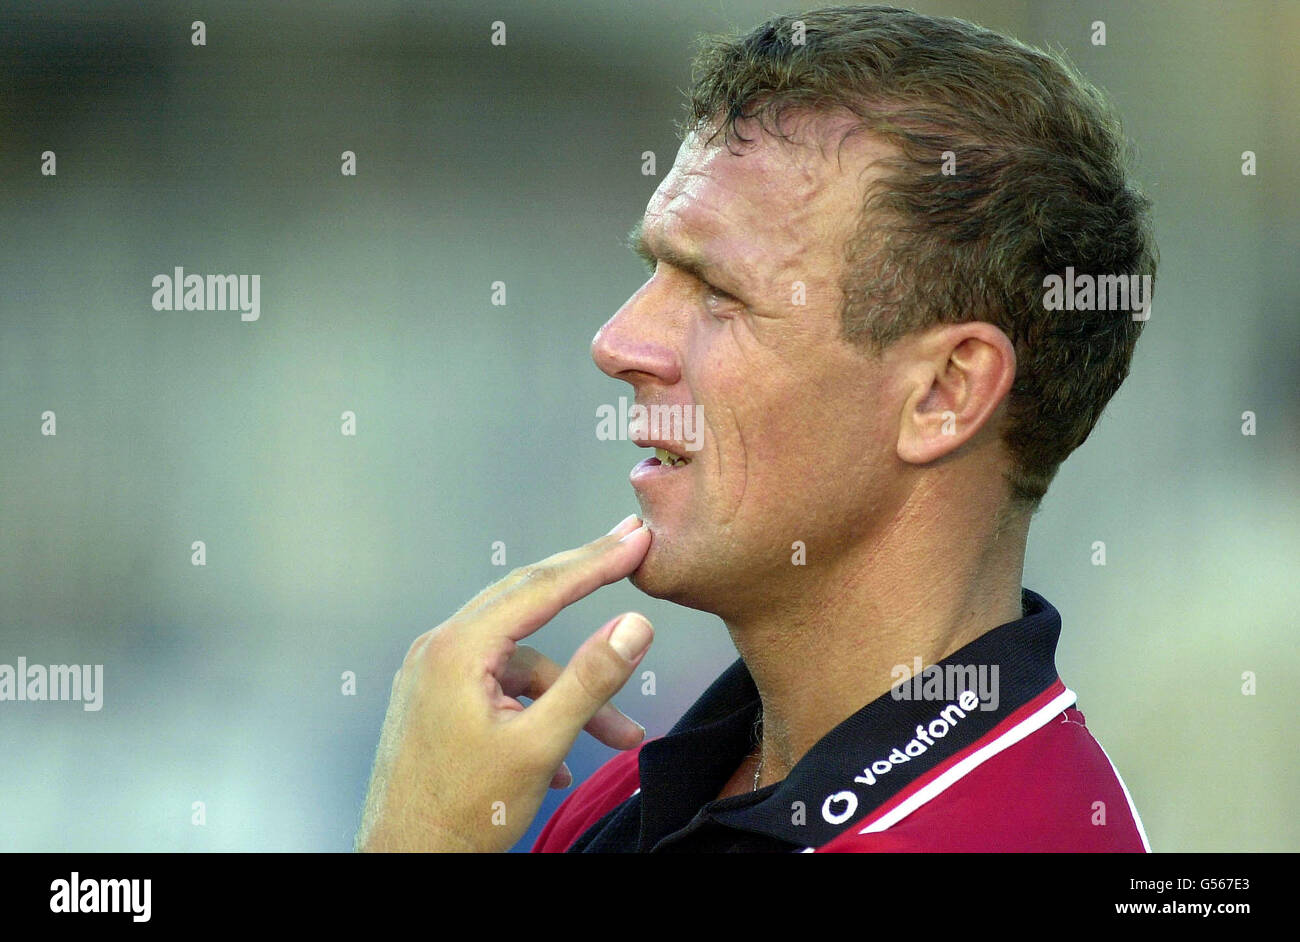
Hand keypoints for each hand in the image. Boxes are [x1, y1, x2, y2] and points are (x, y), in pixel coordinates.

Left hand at [355, 514, 653, 851]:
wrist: (404, 864)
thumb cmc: (460, 814)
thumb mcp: (539, 746)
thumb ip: (589, 682)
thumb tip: (633, 627)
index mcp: (458, 650)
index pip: (541, 587)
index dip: (596, 560)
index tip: (635, 538)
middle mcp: (440, 650)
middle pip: (526, 601)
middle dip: (583, 582)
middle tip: (627, 549)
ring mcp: (435, 675)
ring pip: (521, 661)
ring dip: (570, 690)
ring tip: (618, 736)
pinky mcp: (438, 701)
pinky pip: (500, 687)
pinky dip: (538, 708)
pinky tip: (563, 755)